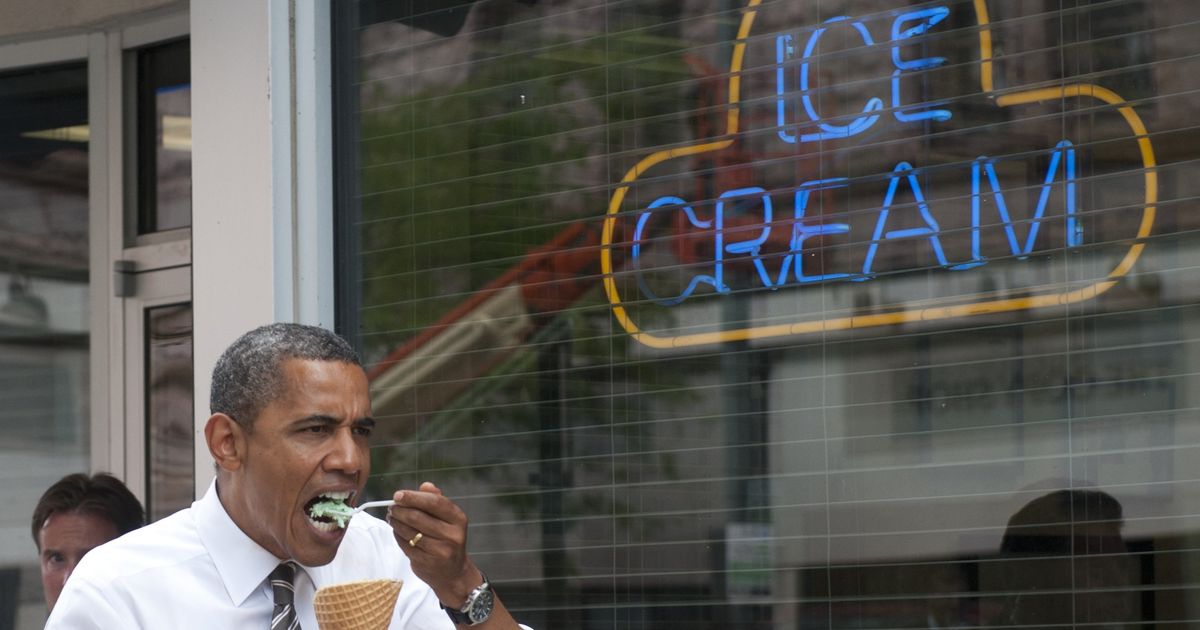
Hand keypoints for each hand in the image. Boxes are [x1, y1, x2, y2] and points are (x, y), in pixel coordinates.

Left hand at [387, 482, 481, 605]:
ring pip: (409, 531)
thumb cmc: (447, 539)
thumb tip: (425, 485)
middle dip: (400, 510)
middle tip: (391, 508)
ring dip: (395, 522)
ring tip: (391, 517)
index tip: (398, 495)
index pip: (434, 502)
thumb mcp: (448, 518)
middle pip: (418, 517)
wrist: (453, 573)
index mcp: (458, 519)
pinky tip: (397, 531)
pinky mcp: (427, 562)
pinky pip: (406, 545)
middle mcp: (452, 534)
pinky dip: (397, 536)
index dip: (413, 497)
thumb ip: (436, 499)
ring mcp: (440, 550)